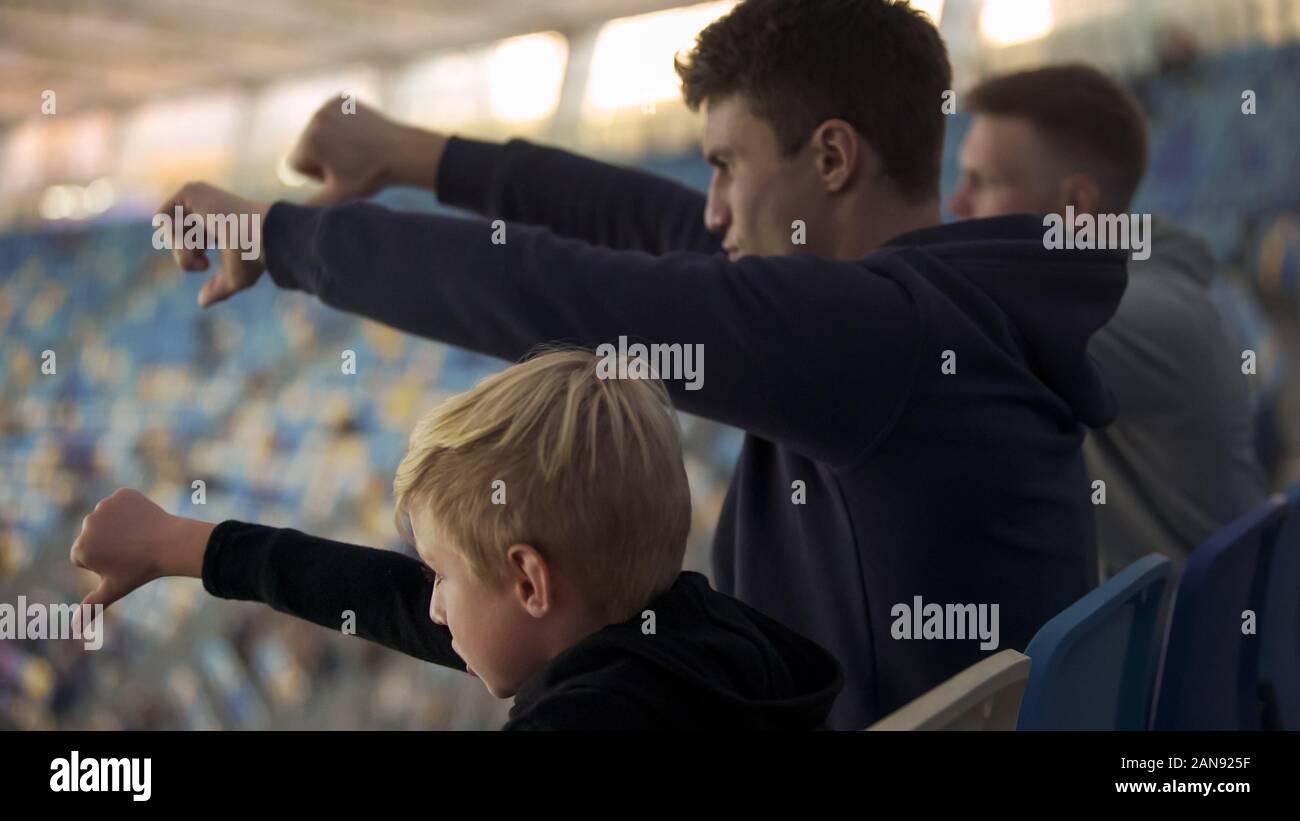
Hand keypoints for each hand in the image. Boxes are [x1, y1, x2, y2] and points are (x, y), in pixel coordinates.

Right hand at [70, 489, 214, 611]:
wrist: (171, 543)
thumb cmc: (141, 569)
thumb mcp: (115, 588)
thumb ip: (91, 606)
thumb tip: (76, 628)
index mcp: (80, 548)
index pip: (83, 556)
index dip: (103, 562)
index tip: (121, 562)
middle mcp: (87, 524)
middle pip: (94, 535)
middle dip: (108, 542)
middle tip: (131, 549)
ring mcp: (105, 506)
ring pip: (108, 518)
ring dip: (119, 525)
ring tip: (137, 535)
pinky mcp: (123, 494)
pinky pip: (124, 503)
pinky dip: (132, 509)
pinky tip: (143, 520)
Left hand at [156, 182, 270, 307]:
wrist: (264, 238)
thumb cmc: (256, 257)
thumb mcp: (235, 277)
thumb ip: (218, 287)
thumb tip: (202, 303)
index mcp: (215, 219)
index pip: (184, 239)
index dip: (188, 256)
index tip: (205, 264)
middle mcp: (204, 203)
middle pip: (170, 234)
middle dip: (184, 254)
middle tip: (204, 261)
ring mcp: (197, 194)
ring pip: (165, 229)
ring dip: (183, 248)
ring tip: (204, 249)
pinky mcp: (189, 191)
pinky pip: (162, 218)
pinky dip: (175, 237)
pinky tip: (198, 237)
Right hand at [288, 99, 447, 204]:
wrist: (402, 152)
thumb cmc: (370, 176)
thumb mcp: (338, 197)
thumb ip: (312, 206)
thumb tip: (292, 216)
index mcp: (310, 141)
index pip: (295, 163)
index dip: (315, 175)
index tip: (335, 175)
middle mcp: (315, 118)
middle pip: (304, 146)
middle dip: (321, 158)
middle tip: (348, 165)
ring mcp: (329, 105)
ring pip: (317, 131)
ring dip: (330, 142)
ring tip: (354, 152)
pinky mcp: (341, 99)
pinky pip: (330, 118)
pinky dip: (339, 127)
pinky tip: (357, 137)